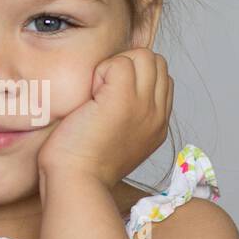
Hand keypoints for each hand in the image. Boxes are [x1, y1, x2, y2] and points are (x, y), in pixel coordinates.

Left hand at [37, 48, 172, 186]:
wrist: (76, 183)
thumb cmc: (83, 164)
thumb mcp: (119, 139)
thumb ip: (129, 115)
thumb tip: (116, 89)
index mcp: (159, 124)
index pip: (162, 78)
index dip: (135, 76)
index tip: (110, 98)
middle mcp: (158, 114)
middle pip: (156, 61)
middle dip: (129, 65)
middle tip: (102, 93)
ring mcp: (143, 106)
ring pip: (144, 56)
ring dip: (116, 66)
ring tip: (97, 94)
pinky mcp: (123, 100)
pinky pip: (119, 62)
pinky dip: (100, 71)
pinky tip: (90, 97)